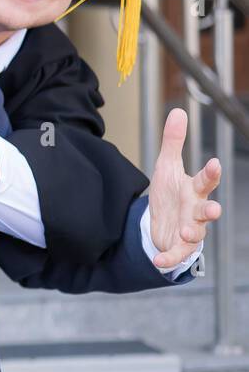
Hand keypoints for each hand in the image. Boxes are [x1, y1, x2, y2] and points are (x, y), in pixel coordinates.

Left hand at [147, 108, 221, 268]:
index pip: (205, 181)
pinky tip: (158, 261)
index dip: (210, 173)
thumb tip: (178, 111)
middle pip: (206, 211)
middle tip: (213, 209)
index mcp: (194, 190)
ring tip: (185, 232)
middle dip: (211, 210)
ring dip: (192, 234)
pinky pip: (175, 254)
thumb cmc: (170, 192)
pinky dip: (168, 258)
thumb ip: (173, 141)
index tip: (214, 163)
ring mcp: (188, 230)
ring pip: (196, 234)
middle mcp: (195, 211)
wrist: (161, 221)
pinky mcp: (177, 247)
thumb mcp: (167, 165)